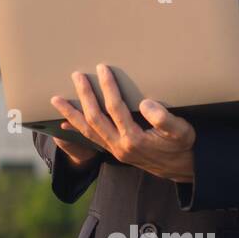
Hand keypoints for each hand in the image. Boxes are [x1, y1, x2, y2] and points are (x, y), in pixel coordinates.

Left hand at [50, 64, 195, 182]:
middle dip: (85, 96)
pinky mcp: (113, 151)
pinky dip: (76, 130)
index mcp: (134, 139)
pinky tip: (65, 122)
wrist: (181, 168)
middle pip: (94, 118)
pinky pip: (90, 140)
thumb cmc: (182, 145)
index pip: (115, 108)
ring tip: (56, 99)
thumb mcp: (182, 131)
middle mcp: (119, 146)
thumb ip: (164, 118)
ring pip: (87, 131)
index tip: (102, 69)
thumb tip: (145, 103)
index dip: (108, 87)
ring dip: (71, 113)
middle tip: (77, 76)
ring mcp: (114, 150)